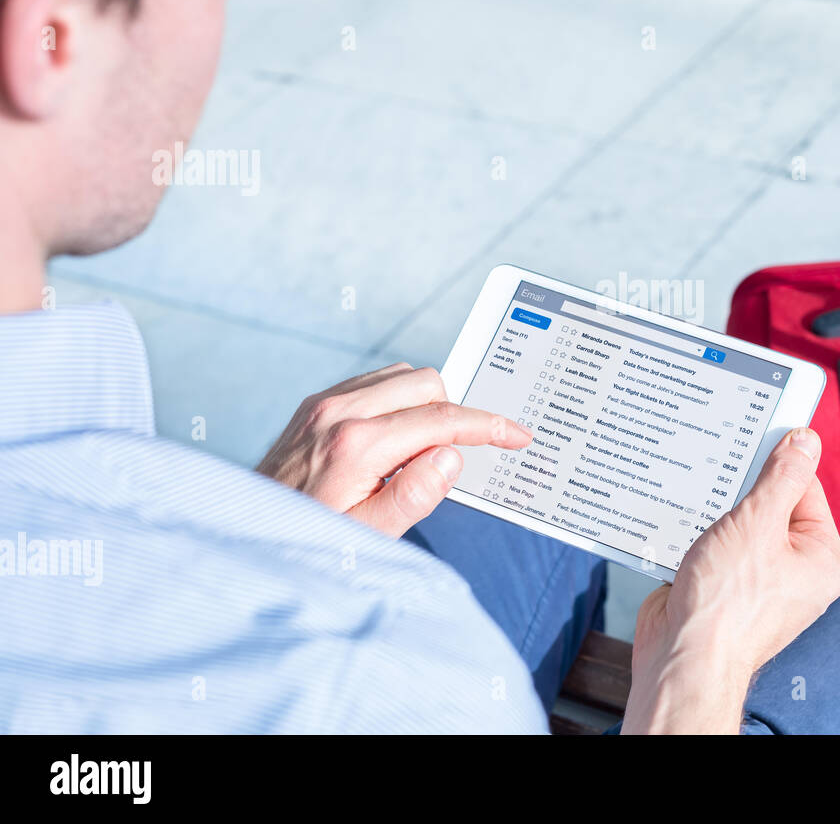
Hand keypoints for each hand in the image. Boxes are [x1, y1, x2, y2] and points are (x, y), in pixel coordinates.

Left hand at [257, 362, 530, 537]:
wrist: (243, 536)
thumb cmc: (305, 541)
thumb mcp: (367, 536)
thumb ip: (413, 496)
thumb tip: (451, 457)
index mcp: (355, 445)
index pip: (441, 420)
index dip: (488, 427)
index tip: (517, 436)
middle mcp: (337, 412)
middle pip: (426, 384)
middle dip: (452, 415)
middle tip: (444, 460)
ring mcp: (323, 404)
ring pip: (402, 377)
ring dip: (424, 406)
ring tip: (415, 455)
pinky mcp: (314, 405)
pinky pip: (374, 383)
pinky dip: (397, 403)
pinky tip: (391, 442)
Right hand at [622, 427, 839, 733]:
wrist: (682, 658)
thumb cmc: (726, 608)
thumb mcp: (757, 522)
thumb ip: (781, 477)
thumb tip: (804, 442)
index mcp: (821, 559)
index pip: (807, 490)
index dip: (780, 464)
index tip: (757, 441)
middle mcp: (795, 574)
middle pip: (772, 507)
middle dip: (743, 494)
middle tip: (723, 484)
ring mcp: (759, 584)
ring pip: (739, 528)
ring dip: (717, 517)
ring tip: (705, 521)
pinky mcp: (725, 591)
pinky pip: (716, 549)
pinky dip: (699, 537)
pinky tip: (686, 535)